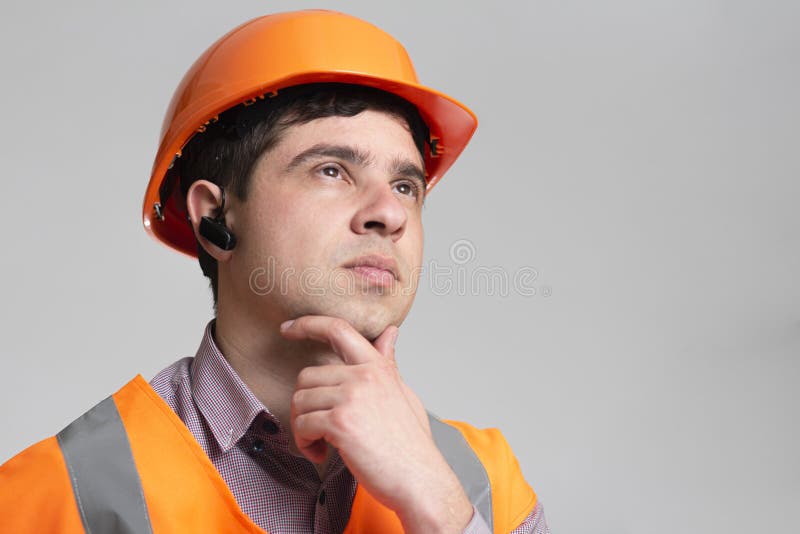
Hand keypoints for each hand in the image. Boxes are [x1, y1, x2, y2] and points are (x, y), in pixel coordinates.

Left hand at [281, 316, 472, 533]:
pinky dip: (304, 444)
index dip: (308, 324)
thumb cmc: (410, 444)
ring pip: (299, 401)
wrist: (419, 479)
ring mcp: (351, 397)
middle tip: (317, 429)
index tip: (288, 327)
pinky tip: (321, 454)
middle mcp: (364, 375)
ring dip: (303, 427)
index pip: (338, 328)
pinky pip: (301, 425)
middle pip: (307, 376)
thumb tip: (390, 333)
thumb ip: (387, 364)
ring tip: (322, 444)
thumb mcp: (402, 394)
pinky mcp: (340, 422)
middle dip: (304, 405)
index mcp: (377, 367)